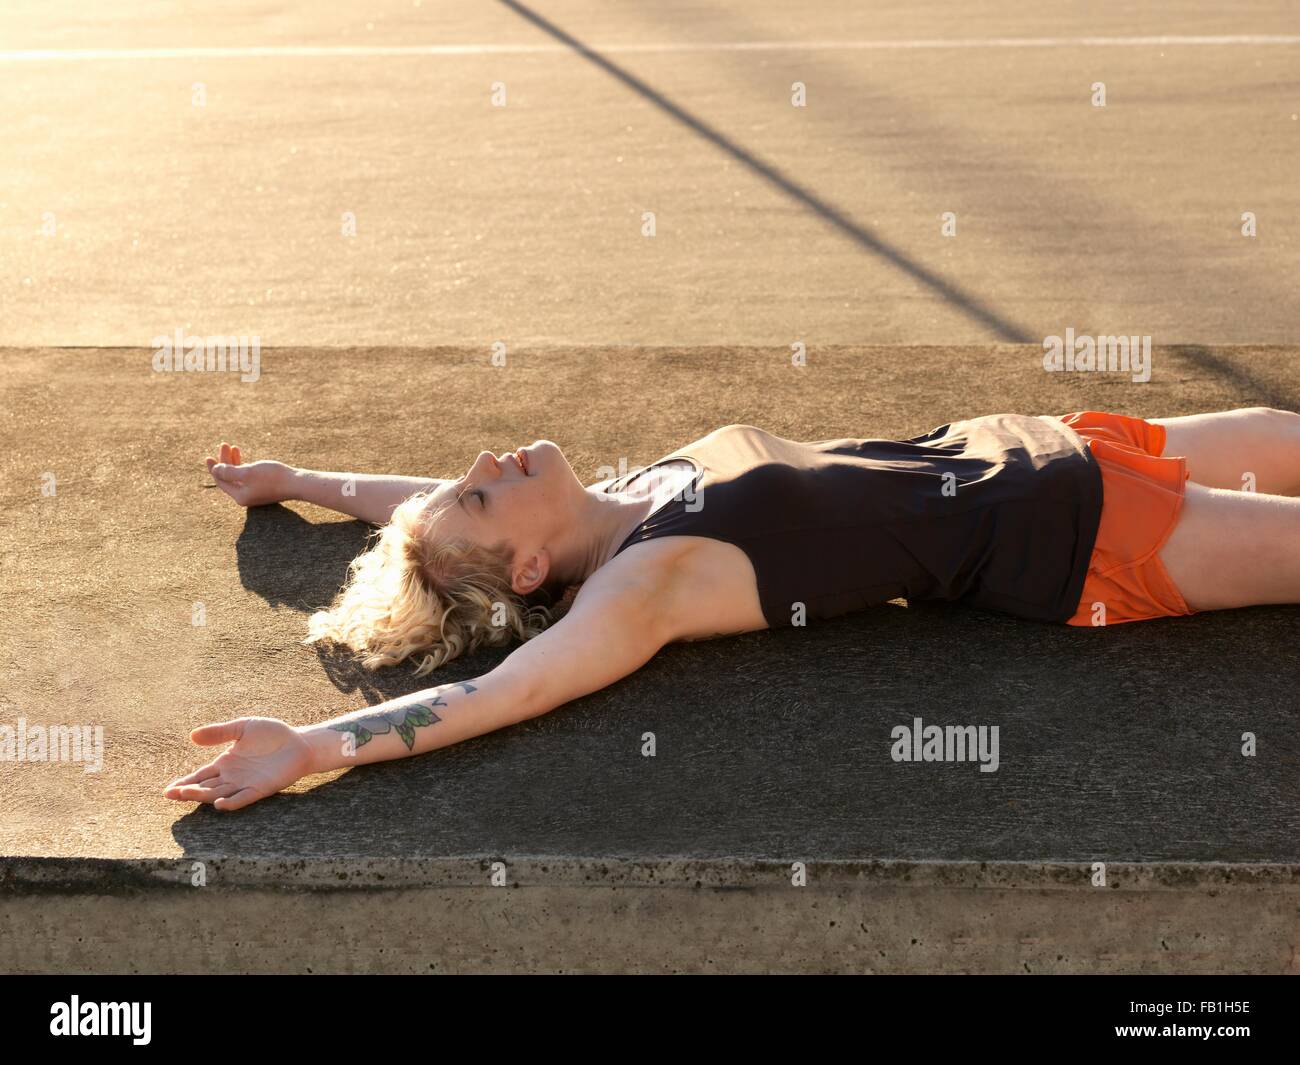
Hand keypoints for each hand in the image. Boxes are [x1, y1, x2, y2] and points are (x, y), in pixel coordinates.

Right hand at [164, 717, 314, 810]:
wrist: (298, 742)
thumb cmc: (272, 734)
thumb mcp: (243, 728)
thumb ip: (219, 732)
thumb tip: (192, 735)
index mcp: (225, 763)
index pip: (199, 776)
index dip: (183, 783)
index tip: (167, 791)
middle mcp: (232, 777)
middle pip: (205, 787)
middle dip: (187, 791)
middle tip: (170, 794)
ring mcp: (245, 784)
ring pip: (218, 794)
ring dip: (202, 796)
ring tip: (186, 794)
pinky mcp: (260, 788)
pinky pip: (243, 798)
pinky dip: (231, 802)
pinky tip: (218, 803)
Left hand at [204, 441, 292, 506]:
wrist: (297, 483)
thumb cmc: (273, 477)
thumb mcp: (247, 472)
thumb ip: (228, 472)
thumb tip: (214, 470)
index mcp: (240, 496)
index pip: (221, 481)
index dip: (213, 468)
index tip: (208, 456)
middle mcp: (246, 497)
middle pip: (229, 478)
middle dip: (225, 461)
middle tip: (225, 445)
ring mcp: (255, 493)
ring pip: (238, 476)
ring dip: (234, 462)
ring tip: (234, 447)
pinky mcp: (264, 488)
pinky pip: (247, 477)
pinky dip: (243, 466)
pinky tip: (244, 458)